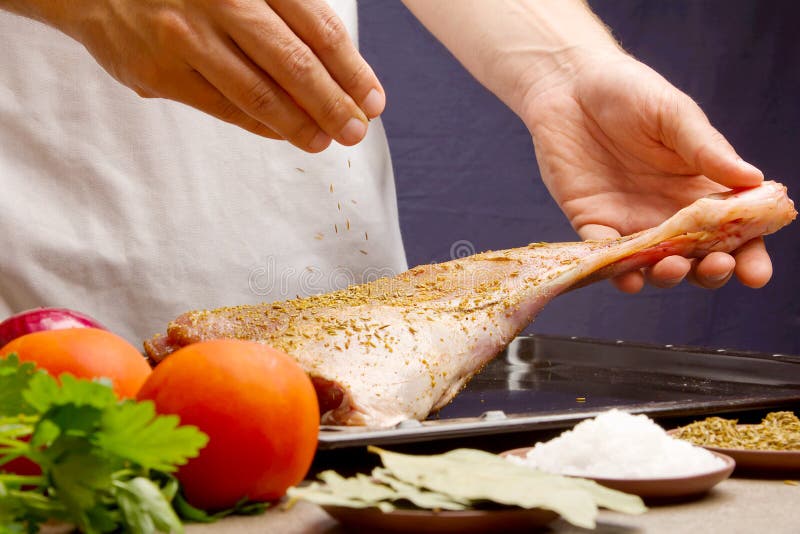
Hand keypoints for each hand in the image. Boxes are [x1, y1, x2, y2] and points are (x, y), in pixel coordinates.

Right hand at [49, 0, 384, 150]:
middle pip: (294, 63)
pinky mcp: (159, 73)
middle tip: (356, 130)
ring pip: (258, 93)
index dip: (351, 69)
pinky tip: (283, 133)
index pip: (318, 27)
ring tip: (324, 140)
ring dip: (300, 124)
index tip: (373, 100)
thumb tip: (341, 70)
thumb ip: (285, 11)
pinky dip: (260, 124)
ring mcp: (185, 38)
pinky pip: (223, 107)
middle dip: (333, 104)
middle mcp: (219, 0)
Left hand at [522, 51, 769, 292]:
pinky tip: (627, 275)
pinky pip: (604, 256)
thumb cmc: (628, 90)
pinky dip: (616, 271)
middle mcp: (668, 212)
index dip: (748, 255)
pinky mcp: (591, 222)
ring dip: (665, 275)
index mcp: (699, 187)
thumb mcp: (674, 113)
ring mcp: (629, 221)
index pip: (734, 231)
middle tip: (713, 266)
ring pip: (652, 265)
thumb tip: (754, 180)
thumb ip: (707, 148)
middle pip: (696, 258)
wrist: (568, 85)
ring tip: (669, 266)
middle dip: (709, 272)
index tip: (756, 274)